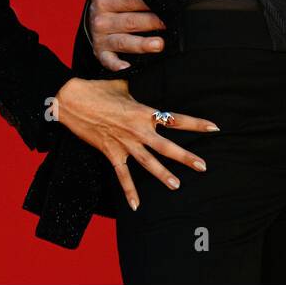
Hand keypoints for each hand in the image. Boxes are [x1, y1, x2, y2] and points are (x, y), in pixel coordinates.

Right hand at [54, 77, 218, 210]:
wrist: (71, 100)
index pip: (175, 119)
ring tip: (177, 185)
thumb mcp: (124, 85)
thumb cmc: (98, 89)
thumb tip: (149, 79)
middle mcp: (137, 130)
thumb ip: (140, 91)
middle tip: (202, 166)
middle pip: (166, 146)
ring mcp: (124, 143)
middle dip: (185, 157)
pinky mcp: (110, 152)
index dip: (196, 123)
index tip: (214, 127)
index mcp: (144, 112)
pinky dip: (129, 190)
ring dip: (163, 175)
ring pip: (148, 162)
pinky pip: (122, 175)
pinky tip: (136, 205)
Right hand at [87, 0, 166, 70]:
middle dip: (150, 22)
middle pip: (130, 21)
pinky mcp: (101, 53)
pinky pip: (108, 61)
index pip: (128, 0)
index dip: (146, 1)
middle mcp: (101, 19)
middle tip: (167, 23)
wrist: (93, 16)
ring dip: (141, 44)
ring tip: (159, 44)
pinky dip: (116, 65)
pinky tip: (127, 67)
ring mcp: (102, 38)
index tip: (163, 2)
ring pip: (123, 41)